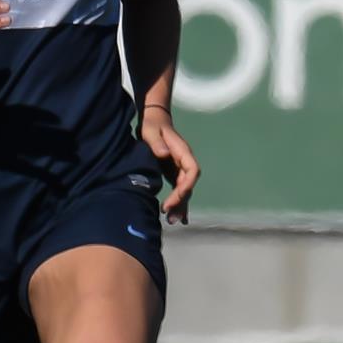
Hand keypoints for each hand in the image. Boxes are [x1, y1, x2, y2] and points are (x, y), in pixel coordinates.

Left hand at [141, 104, 198, 223]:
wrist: (154, 120)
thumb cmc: (152, 125)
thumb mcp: (151, 131)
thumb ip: (157, 142)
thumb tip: (164, 154)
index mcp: (182, 152)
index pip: (192, 171)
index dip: (186, 186)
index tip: (174, 198)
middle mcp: (185, 162)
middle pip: (189, 185)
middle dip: (181, 202)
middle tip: (170, 216)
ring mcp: (180, 168)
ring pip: (185, 190)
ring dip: (180, 206)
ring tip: (173, 221)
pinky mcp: (173, 173)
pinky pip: (179, 190)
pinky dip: (178, 204)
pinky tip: (177, 217)